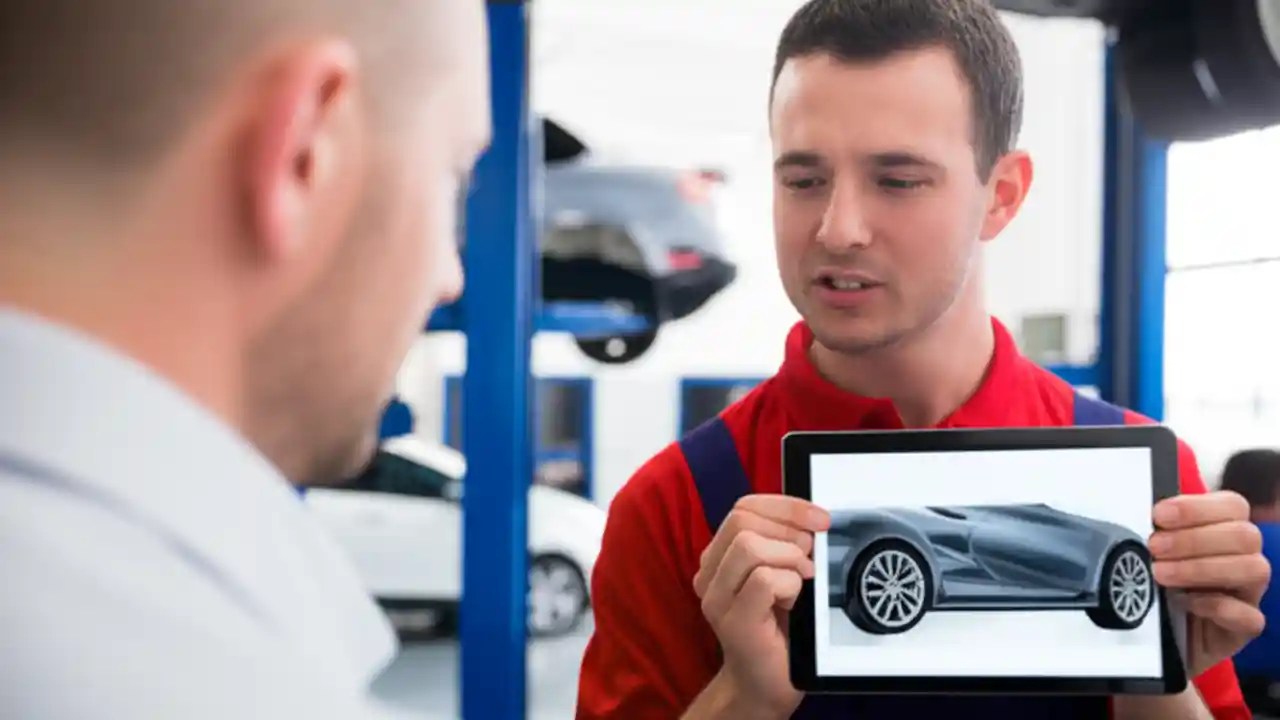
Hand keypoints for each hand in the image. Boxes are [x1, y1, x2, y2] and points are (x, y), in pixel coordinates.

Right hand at [690, 495, 830, 719]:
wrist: (766, 684)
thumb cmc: (777, 630)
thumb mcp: (780, 575)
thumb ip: (782, 545)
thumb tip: (812, 518)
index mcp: (719, 556)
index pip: (744, 507)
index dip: (786, 506)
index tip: (819, 518)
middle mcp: (709, 573)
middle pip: (742, 520)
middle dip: (789, 530)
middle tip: (810, 556)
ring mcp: (717, 597)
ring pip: (749, 546)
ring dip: (789, 559)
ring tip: (800, 581)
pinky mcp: (733, 620)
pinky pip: (764, 580)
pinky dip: (790, 585)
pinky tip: (792, 602)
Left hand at [1148, 491, 1269, 677]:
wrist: (1157, 635)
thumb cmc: (1157, 583)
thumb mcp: (1153, 553)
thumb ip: (1157, 532)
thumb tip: (1139, 515)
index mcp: (1225, 530)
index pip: (1232, 506)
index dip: (1196, 508)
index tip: (1158, 516)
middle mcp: (1244, 558)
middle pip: (1245, 535)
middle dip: (1193, 539)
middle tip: (1155, 547)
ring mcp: (1248, 594)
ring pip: (1254, 569)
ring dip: (1202, 568)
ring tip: (1161, 573)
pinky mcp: (1244, 628)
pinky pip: (1250, 616)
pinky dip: (1218, 606)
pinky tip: (1187, 602)